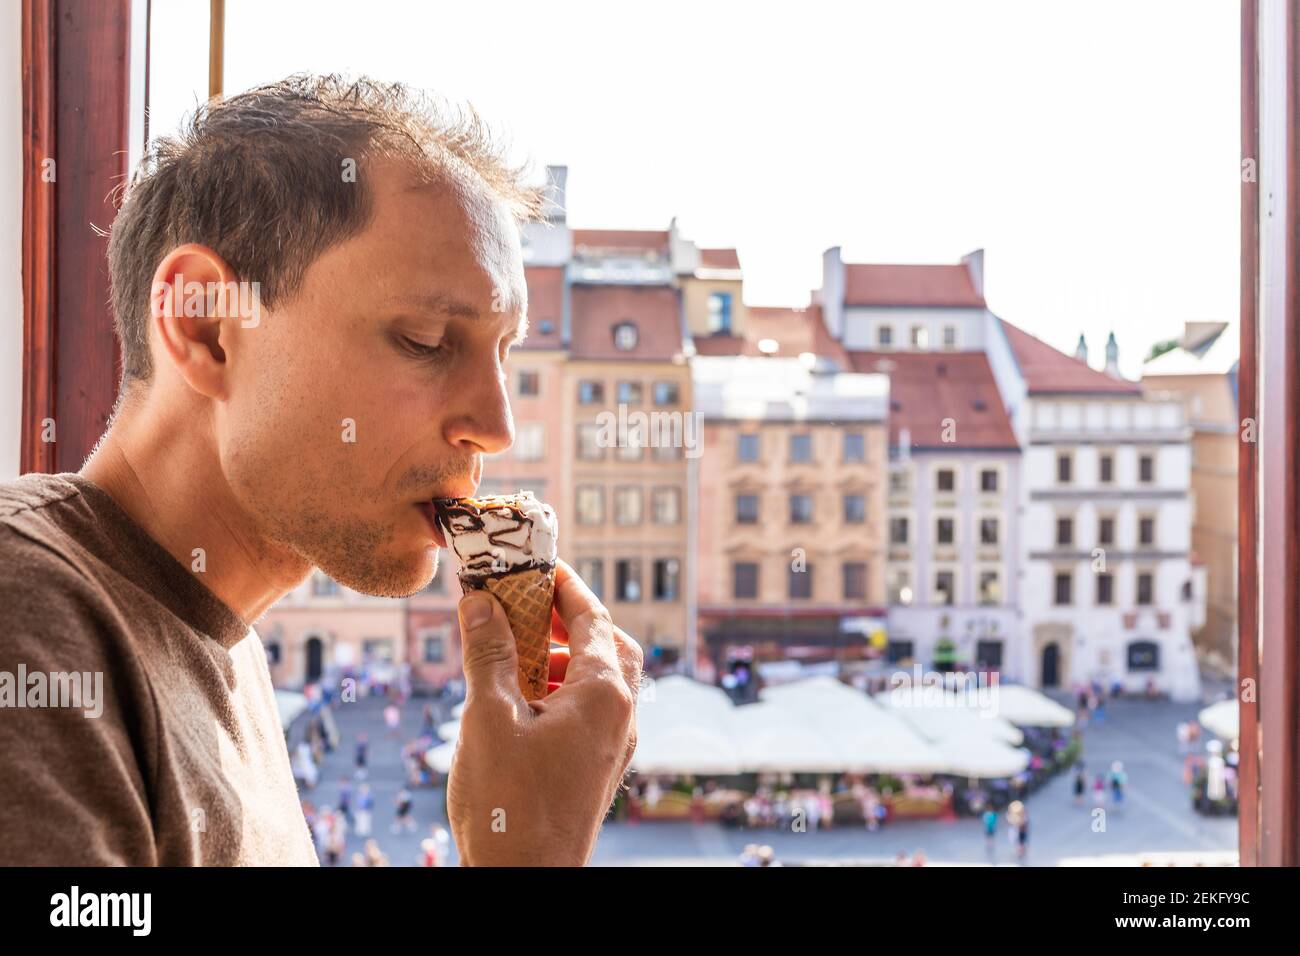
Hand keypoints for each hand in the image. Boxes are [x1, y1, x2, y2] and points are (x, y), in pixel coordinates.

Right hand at [447, 559, 641, 865]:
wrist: (522, 884)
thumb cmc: (508, 804)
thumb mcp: (488, 716)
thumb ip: (488, 653)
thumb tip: (480, 602)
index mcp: (605, 695)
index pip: (595, 617)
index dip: (565, 585)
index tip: (538, 562)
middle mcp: (621, 718)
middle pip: (610, 646)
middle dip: (572, 620)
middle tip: (530, 606)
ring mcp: (614, 749)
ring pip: (601, 683)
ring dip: (564, 659)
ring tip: (514, 656)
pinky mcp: (598, 773)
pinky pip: (592, 715)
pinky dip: (563, 694)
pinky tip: (522, 703)